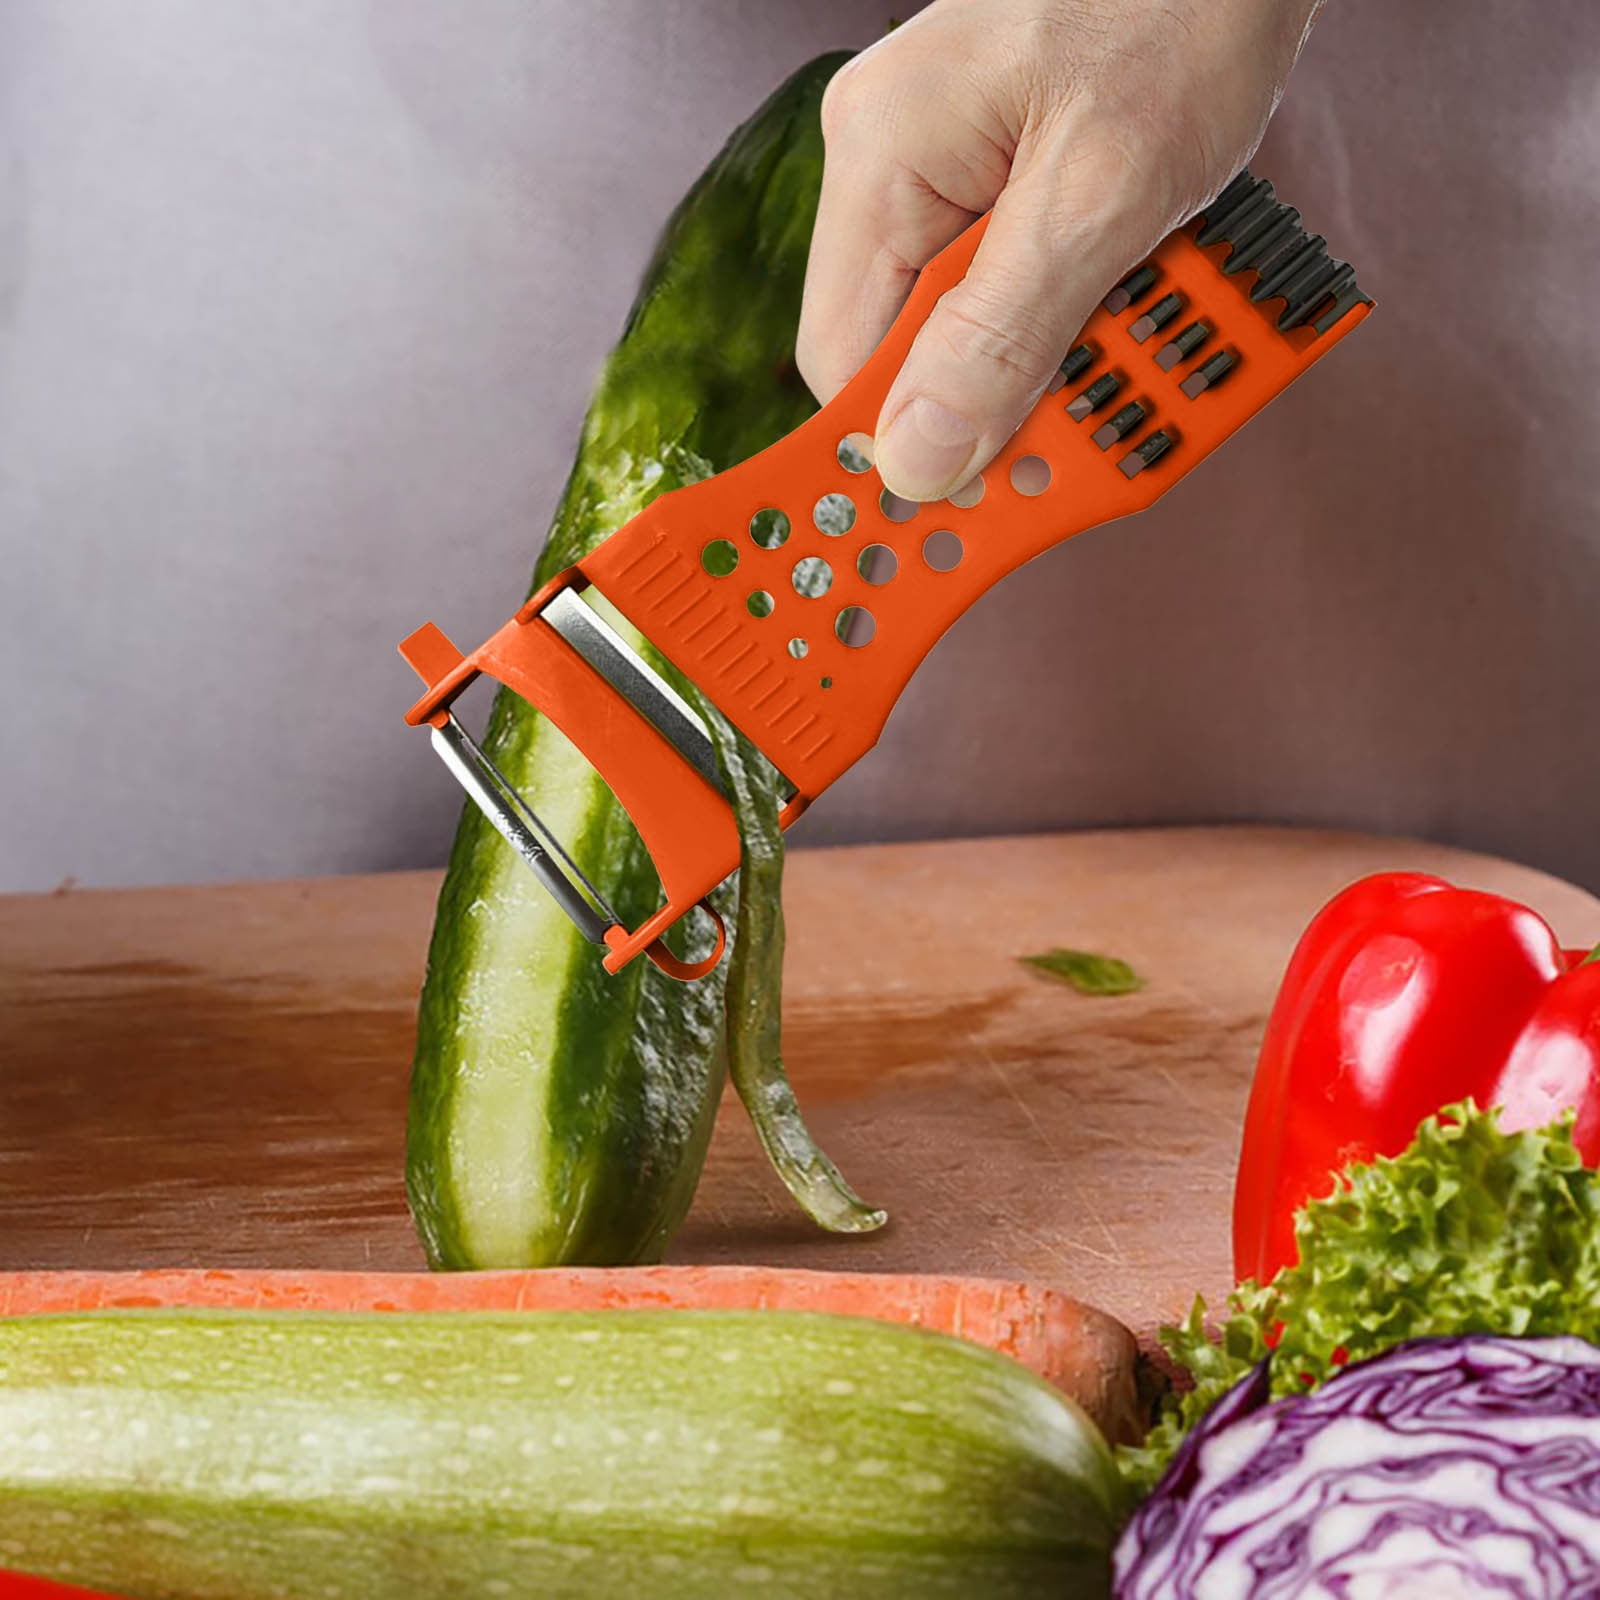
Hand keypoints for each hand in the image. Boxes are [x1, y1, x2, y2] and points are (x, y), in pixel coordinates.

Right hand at [797, 0, 1323, 502]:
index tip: (968, 516)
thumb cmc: (1184, 4)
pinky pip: (1017, 288)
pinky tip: (1150, 302)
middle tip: (1099, 431)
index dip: (907, 448)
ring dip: (1065, 363)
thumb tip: (920, 462)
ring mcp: (948, 172)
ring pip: (972, 332)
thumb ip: (1003, 338)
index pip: (845, 363)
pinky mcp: (1004, 178)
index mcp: (885, 160)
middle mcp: (898, 168)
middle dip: (1008, 405)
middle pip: (911, 356)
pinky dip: (1085, 316)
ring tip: (1159, 337)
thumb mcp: (1101, 193)